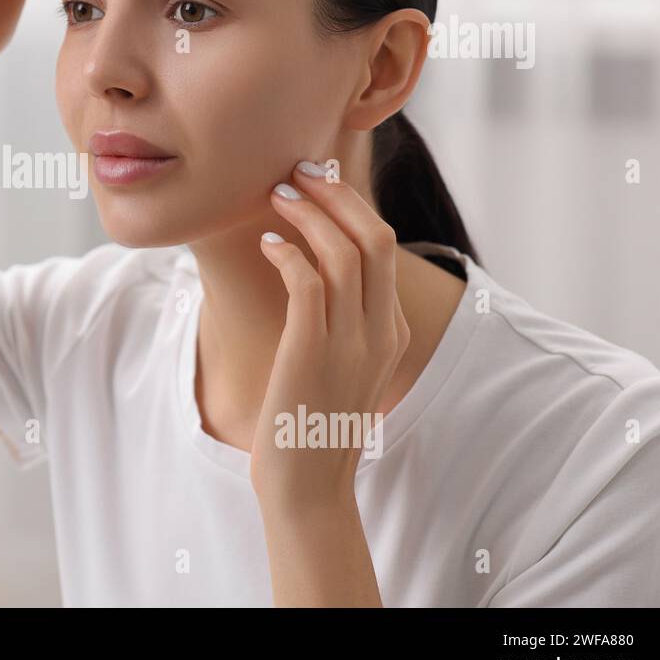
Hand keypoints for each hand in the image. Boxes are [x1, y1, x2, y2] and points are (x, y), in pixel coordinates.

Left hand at [250, 159, 410, 510]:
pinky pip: (307, 282)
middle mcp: (381, 332)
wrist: (307, 487)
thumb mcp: (340, 368)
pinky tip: (266, 244)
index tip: (318, 184)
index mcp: (392, 331)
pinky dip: (288, 253)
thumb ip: (339, 324)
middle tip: (298, 173)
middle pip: (374, 237)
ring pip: (343, 252)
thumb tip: (309, 277)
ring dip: (308, 215)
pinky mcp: (313, 352)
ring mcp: (351, 342)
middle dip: (335, 195)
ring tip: (276, 197)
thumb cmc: (312, 425)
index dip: (350, 206)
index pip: (383, 248)